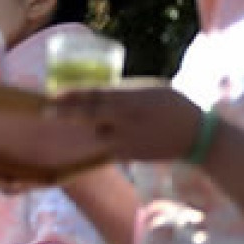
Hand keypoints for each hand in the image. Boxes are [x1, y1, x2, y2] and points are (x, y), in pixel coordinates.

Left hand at [49, 84, 201, 161]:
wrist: (198, 136)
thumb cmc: (175, 106)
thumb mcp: (152, 90)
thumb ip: (125, 92)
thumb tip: (101, 93)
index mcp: (133, 98)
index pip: (97, 94)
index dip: (74, 94)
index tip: (54, 92)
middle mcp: (127, 118)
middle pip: (90, 114)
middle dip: (66, 112)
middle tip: (45, 110)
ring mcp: (128, 138)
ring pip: (95, 133)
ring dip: (81, 129)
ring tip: (60, 124)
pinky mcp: (130, 154)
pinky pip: (105, 148)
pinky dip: (94, 143)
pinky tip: (82, 141)